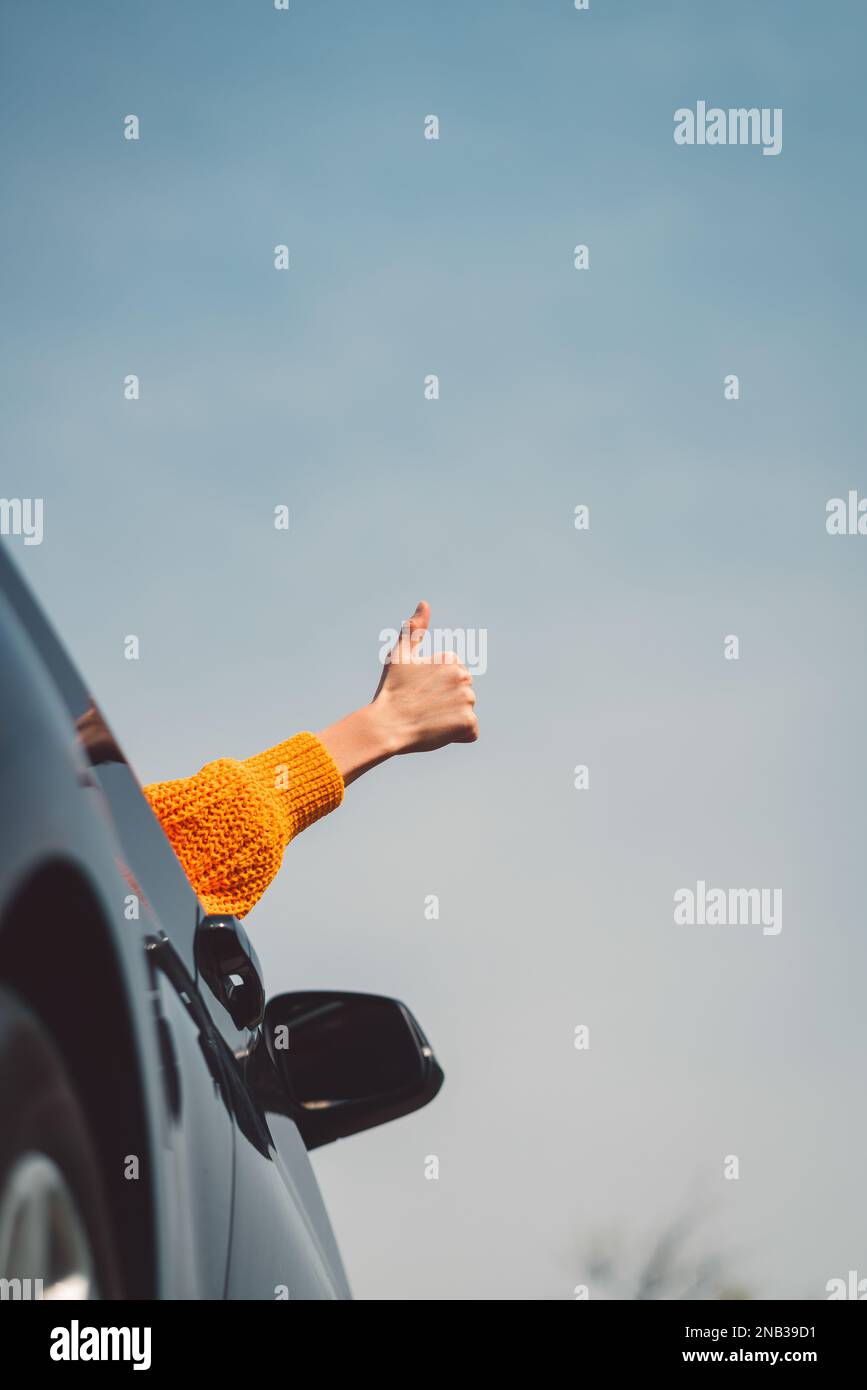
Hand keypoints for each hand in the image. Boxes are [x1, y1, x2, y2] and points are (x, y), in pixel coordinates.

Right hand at [372, 601, 478, 753]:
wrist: (386, 724)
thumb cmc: (391, 690)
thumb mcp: (399, 655)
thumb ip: (414, 629)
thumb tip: (424, 604)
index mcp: (450, 660)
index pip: (454, 679)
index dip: (436, 689)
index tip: (419, 693)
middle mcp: (463, 676)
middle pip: (463, 695)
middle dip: (447, 703)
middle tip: (423, 707)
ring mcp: (467, 699)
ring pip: (466, 713)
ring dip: (452, 720)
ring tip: (429, 719)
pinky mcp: (468, 722)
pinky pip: (471, 732)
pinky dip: (458, 735)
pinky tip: (438, 731)